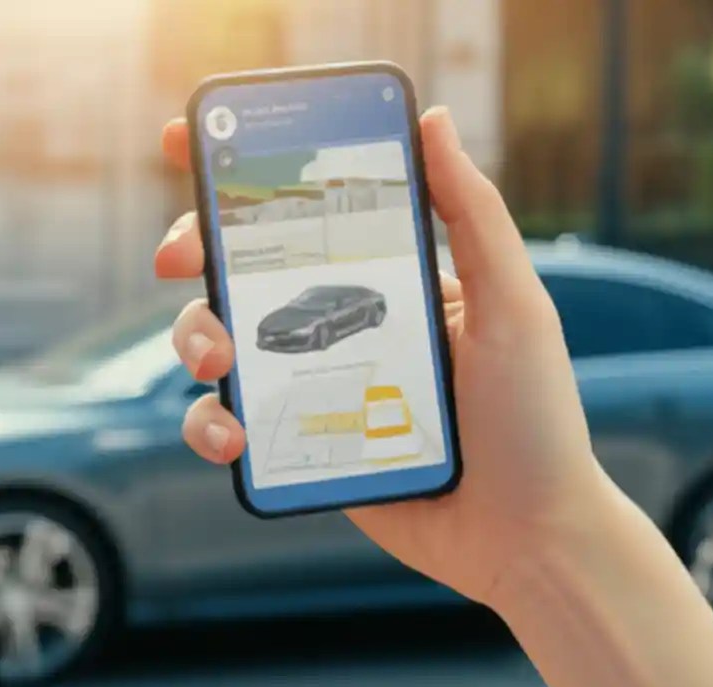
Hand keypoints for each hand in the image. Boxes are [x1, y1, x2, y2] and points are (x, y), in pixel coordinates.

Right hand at [155, 107, 610, 606]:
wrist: (525, 539)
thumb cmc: (534, 420)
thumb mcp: (514, 306)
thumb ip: (473, 216)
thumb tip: (436, 121)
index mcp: (391, 280)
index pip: (311, 214)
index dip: (246, 179)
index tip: (193, 146)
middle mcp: (345, 325)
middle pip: (245, 272)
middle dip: (196, 252)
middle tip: (178, 257)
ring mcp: (318, 386)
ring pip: (222, 344)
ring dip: (193, 338)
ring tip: (216, 362)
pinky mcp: (302, 445)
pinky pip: (230, 424)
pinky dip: (210, 426)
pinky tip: (233, 438)